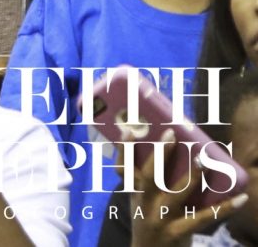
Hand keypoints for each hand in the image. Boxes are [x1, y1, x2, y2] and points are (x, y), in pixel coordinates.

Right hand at [129, 129, 243, 244]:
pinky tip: (240, 199)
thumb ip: (149, 184)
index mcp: (134, 195)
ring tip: (203, 161)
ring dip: (192, 176)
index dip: (124, 151)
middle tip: (171, 134)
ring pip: (178, 194)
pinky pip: (204, 218)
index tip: (130, 131)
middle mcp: (145, 205)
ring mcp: (162, 219)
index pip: (124, 170)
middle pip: (150, 178)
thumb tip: (171, 155)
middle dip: (160, 155)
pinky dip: (224, 208)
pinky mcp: (179, 232)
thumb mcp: (141, 204)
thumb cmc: (149, 223)